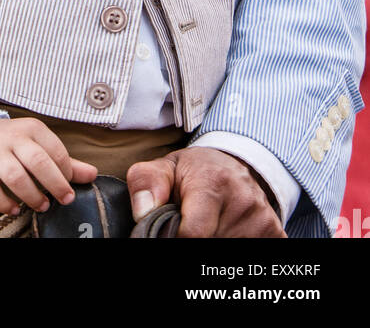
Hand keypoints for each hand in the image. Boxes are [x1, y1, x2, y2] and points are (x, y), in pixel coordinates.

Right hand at [0, 117, 97, 214]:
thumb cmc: (15, 145)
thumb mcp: (39, 145)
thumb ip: (65, 162)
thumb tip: (93, 174)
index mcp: (32, 128)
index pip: (56, 151)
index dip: (66, 172)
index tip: (69, 185)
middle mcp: (12, 137)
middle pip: (37, 161)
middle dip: (55, 184)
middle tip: (64, 200)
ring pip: (14, 176)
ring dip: (31, 195)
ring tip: (41, 206)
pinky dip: (3, 203)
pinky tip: (14, 209)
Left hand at [126, 147, 286, 237]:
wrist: (234, 164)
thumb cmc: (195, 171)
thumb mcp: (166, 167)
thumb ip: (147, 182)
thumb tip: (142, 211)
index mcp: (213, 183)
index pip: (193, 234)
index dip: (175, 237)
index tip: (171, 230)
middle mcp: (244, 201)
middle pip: (209, 245)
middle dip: (196, 239)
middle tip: (192, 222)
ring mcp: (263, 219)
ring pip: (228, 252)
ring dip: (215, 241)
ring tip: (210, 224)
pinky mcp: (276, 233)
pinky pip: (250, 255)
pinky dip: (234, 243)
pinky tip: (229, 231)